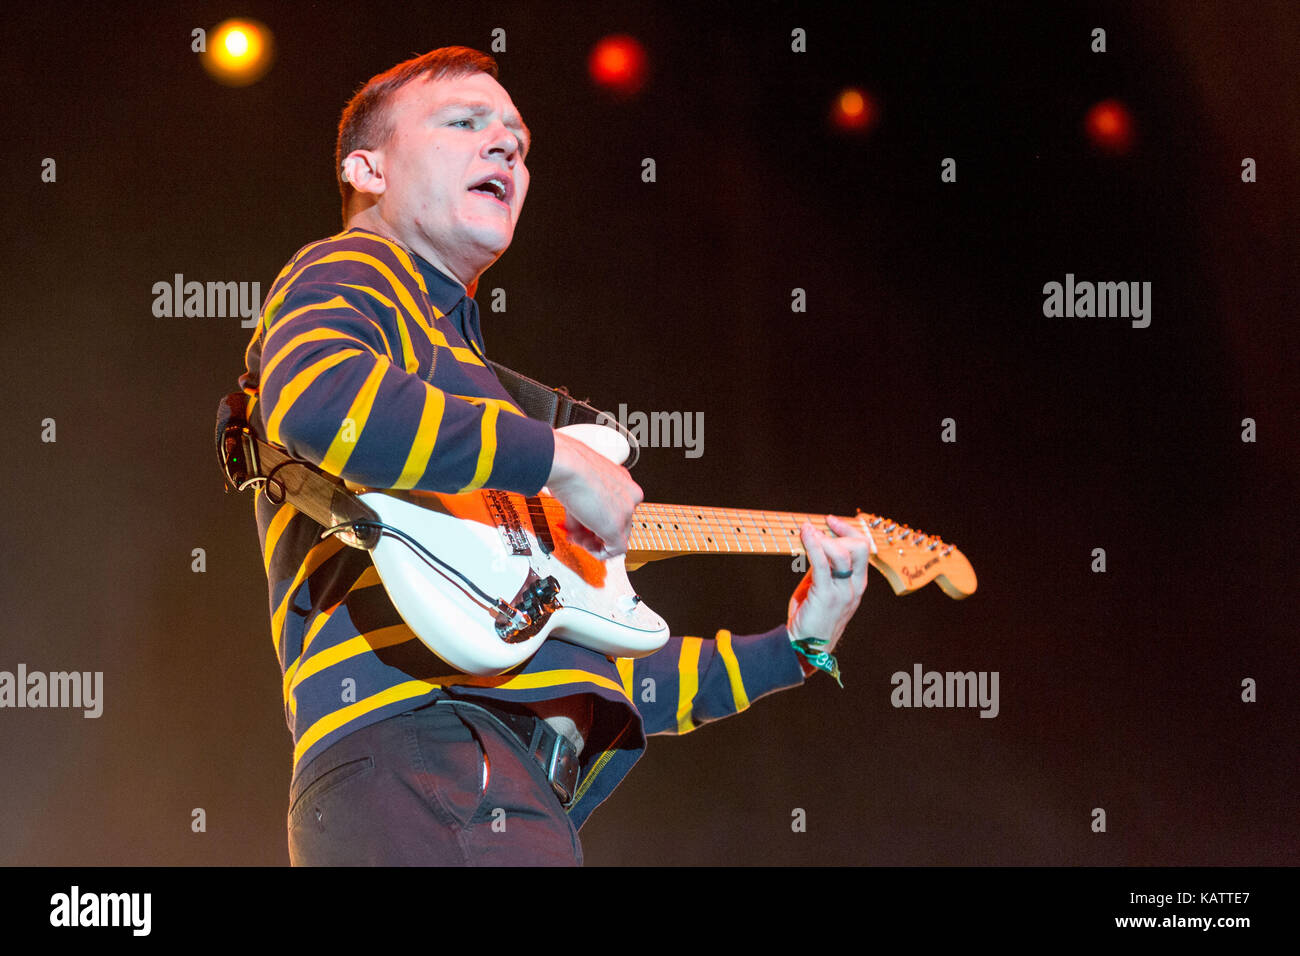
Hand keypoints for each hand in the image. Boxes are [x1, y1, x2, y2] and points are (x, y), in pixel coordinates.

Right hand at [546, 431, 642, 557]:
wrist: (565, 465)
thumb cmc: (568, 465)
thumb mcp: (581, 482)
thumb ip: (586, 502)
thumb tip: (579, 519)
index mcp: (623, 480)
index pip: (616, 508)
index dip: (596, 518)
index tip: (582, 521)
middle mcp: (630, 494)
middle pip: (618, 523)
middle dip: (594, 531)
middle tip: (576, 532)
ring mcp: (625, 511)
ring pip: (616, 537)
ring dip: (593, 542)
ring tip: (575, 536)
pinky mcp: (615, 527)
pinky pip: (614, 550)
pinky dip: (599, 553)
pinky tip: (584, 546)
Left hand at [787, 514, 875, 655]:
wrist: (805, 648)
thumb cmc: (811, 618)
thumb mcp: (820, 589)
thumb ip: (822, 568)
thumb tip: (814, 543)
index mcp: (857, 584)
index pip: (863, 549)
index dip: (848, 530)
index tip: (831, 520)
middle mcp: (854, 587)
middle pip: (859, 547)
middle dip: (838, 532)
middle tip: (816, 529)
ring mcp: (842, 592)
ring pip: (842, 553)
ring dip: (823, 538)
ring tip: (806, 533)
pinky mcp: (826, 596)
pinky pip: (822, 565)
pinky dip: (814, 546)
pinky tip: (805, 536)